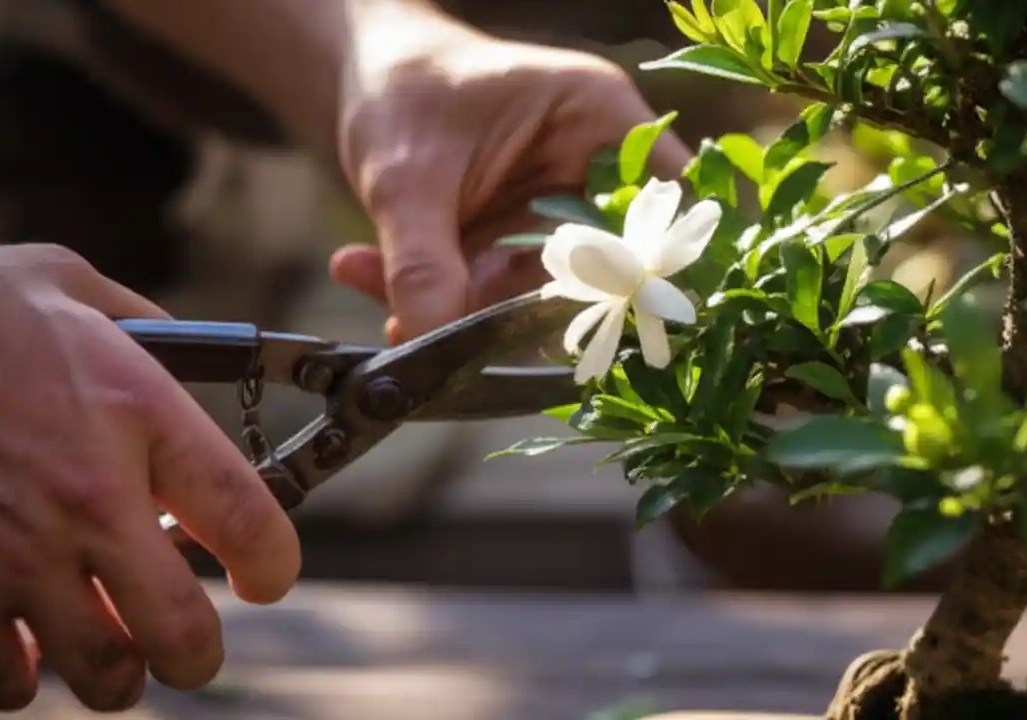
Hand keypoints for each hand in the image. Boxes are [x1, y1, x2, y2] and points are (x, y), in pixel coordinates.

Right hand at [0, 245, 299, 710]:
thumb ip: (144, 328)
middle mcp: (85, 498)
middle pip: (181, 633)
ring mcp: (9, 553)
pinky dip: (16, 672)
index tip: (266, 576)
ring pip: (97, 673)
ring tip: (105, 646)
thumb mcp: (68, 287)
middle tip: (187, 647)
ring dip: (112, 669)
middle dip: (195, 654)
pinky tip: (16, 637)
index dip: (274, 565)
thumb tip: (195, 354)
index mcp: (136, 414)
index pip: (247, 519)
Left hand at [332, 6, 691, 343]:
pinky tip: (368, 271)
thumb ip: (422, 263)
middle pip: (601, 265)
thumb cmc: (400, 87)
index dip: (649, 265)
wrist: (362, 71)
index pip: (664, 201)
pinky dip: (437, 294)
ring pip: (539, 289)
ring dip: (458, 304)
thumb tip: (430, 343)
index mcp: (597, 118)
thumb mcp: (405, 173)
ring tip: (374, 277)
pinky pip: (496, 289)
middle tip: (449, 329)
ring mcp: (557, 209)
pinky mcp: (519, 239)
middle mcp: (592, 168)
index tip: (598, 316)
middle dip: (522, 303)